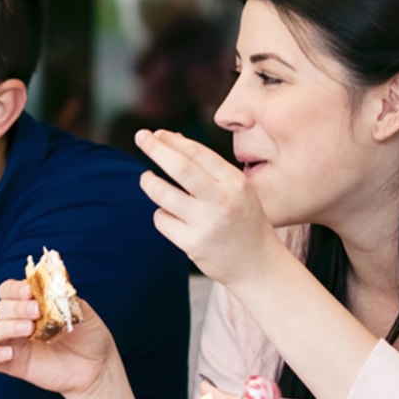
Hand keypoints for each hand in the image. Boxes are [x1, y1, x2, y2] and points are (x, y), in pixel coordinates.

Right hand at [0, 278, 118, 398]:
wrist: (98, 368)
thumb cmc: (89, 337)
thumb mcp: (82, 311)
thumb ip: (65, 296)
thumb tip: (52, 283)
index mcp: (30, 304)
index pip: (8, 290)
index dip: (14, 288)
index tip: (29, 291)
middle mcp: (17, 321)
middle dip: (16, 308)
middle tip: (37, 312)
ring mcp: (14, 343)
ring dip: (4, 327)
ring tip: (28, 330)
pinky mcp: (13, 364)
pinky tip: (10, 352)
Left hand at [134, 129, 284, 286]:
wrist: (258, 264)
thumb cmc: (243, 220)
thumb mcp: (236, 189)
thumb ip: (208, 167)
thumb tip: (173, 140)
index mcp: (235, 182)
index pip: (198, 153)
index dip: (173, 141)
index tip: (156, 134)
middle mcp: (222, 200)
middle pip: (179, 167)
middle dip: (155, 149)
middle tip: (140, 137)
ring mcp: (206, 223)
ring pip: (162, 194)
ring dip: (149, 182)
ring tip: (146, 178)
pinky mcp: (192, 244)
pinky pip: (161, 220)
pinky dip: (161, 214)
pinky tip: (170, 216)